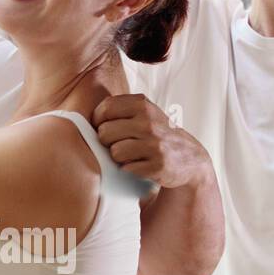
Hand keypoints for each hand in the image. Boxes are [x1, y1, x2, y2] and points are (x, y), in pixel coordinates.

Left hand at [92, 94, 211, 188]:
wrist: (189, 157)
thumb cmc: (156, 132)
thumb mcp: (144, 112)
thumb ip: (119, 108)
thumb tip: (84, 115)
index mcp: (142, 105)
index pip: (105, 109)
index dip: (98, 120)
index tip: (104, 126)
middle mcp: (149, 123)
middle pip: (105, 132)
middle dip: (108, 141)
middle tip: (120, 143)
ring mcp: (155, 145)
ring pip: (115, 152)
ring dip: (119, 157)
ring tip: (131, 154)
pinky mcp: (158, 166)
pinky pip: (127, 169)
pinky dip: (130, 169)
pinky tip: (141, 165)